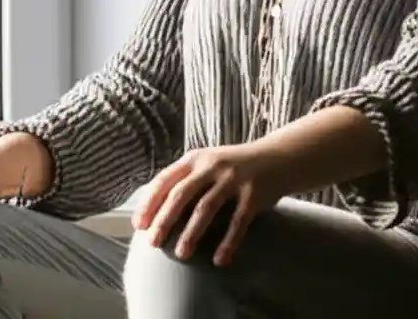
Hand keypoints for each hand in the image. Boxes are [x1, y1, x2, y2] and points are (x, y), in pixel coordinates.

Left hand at [131, 144, 283, 266]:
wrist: (278, 157)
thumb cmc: (233, 167)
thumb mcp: (206, 164)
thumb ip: (184, 180)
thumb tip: (153, 210)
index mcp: (194, 159)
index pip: (164, 180)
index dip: (150, 203)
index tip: (139, 226)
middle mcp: (211, 166)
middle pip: (181, 194)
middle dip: (164, 220)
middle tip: (153, 243)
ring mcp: (233, 180)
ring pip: (205, 208)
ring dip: (191, 233)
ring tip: (181, 254)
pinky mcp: (253, 195)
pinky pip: (237, 222)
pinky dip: (228, 242)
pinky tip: (219, 260)